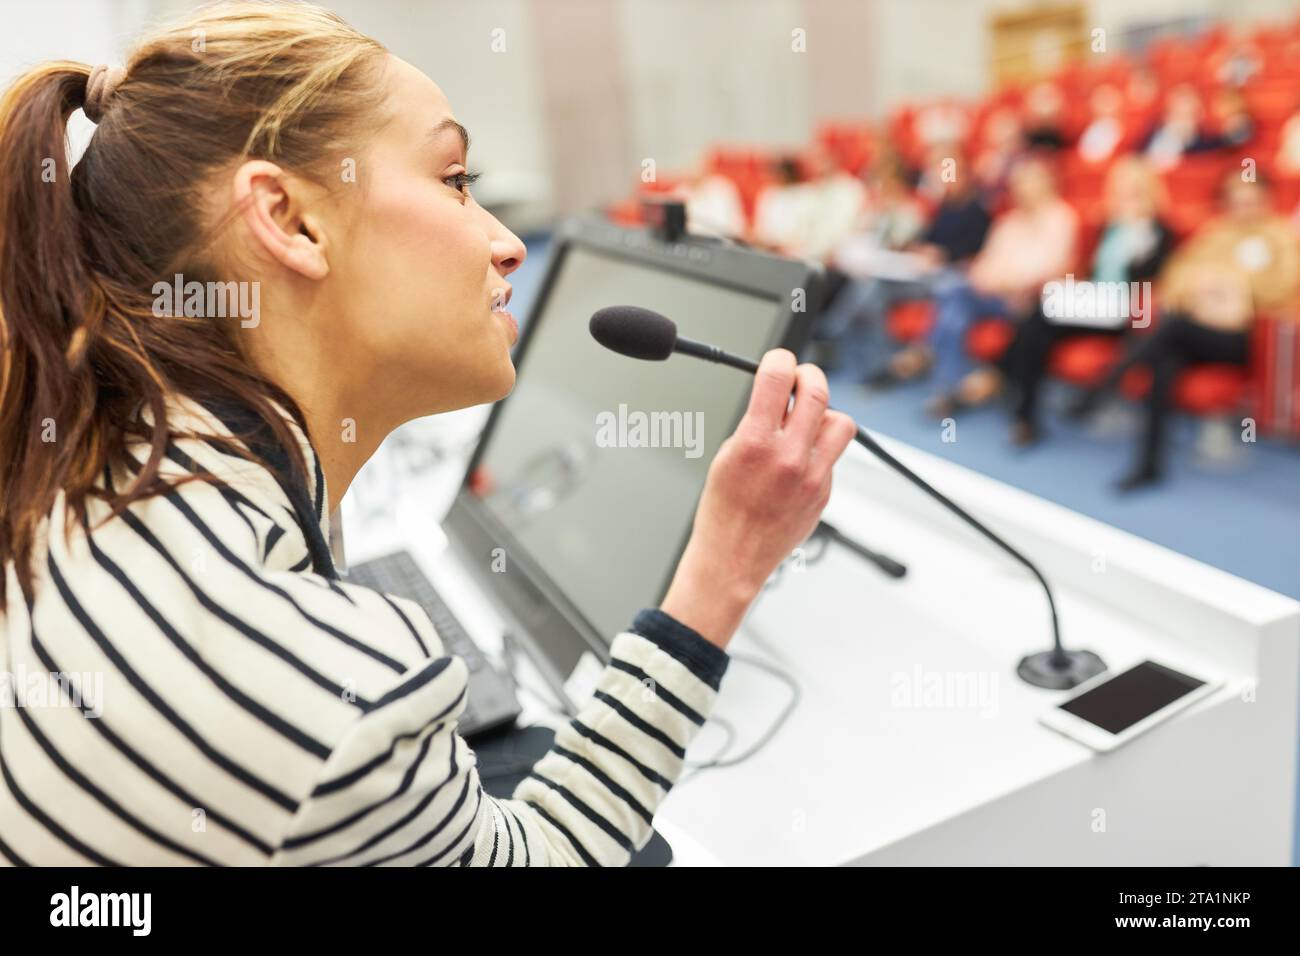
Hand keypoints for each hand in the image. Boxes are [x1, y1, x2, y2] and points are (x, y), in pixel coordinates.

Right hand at [660, 350, 856, 648]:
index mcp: (755, 443)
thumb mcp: (726, 456)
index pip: (777, 378)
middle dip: (809, 376)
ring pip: (840, 423)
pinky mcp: (824, 493)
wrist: (732, 560)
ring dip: (825, 413)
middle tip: (800, 378)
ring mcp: (812, 477)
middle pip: (818, 393)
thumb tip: (778, 396)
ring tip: (806, 422)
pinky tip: (798, 461)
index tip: (780, 358)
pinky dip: (818, 449)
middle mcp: (788, 457)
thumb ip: (756, 423)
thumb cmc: (722, 511)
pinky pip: (832, 456)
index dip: (780, 358)